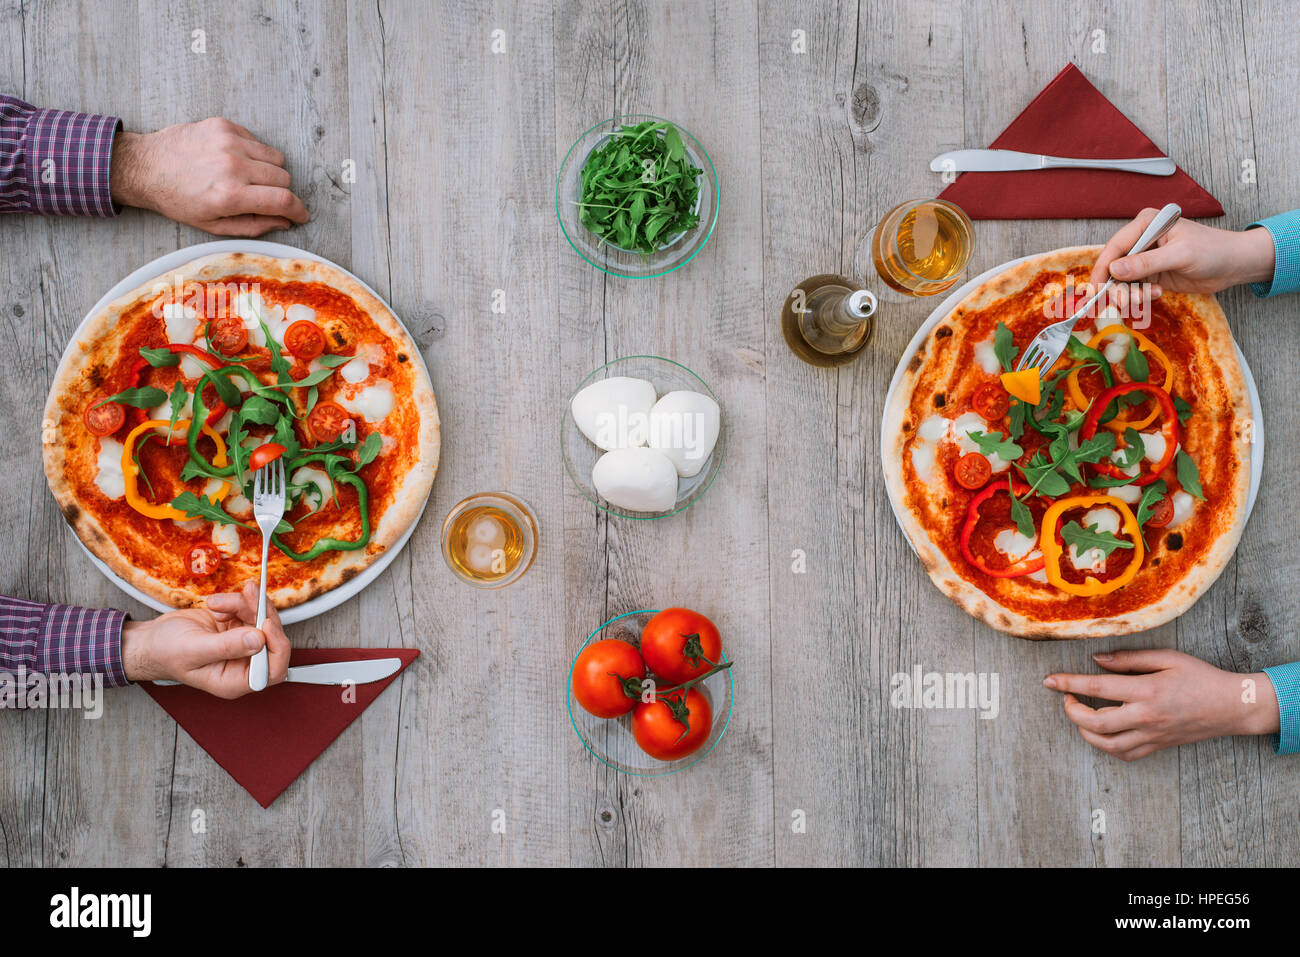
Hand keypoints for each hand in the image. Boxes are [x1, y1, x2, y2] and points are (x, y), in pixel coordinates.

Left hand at [110, 117, 309, 235]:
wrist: (147, 167)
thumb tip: (284, 221)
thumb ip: (254, 226)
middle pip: (284, 178)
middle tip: (264, 197)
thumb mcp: (214, 225)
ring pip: (276, 158)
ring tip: (250, 178)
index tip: (301, 214)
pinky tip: (235, 161)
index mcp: (230, 195)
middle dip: (280, 192)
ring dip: (270, 171)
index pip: (284, 200)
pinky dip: (254, 153)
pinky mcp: (223, 125)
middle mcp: (232, 166)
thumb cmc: (178, 199)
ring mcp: (228, 142)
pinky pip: (257, 141)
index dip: (299, 210)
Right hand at [121, 581, 290, 697]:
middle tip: (248, 594)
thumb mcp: (193, 650)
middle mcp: (243, 664)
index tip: (265, 623)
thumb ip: (226, 647)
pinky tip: (215, 605)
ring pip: (261, 619)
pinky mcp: (238, 626)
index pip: (273, 670)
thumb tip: (258, 640)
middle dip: (261, 614)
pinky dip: (235, 602)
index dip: (277, 646)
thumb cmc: (166, 652)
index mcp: (235, 681)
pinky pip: (249, 609)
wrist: (152, 639)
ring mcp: (242, 644)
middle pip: (272, 638)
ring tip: (216, 603)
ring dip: (243, 604)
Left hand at [1044, 649, 1278, 761]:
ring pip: (1107, 744)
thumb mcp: (1167, 657)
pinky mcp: (1158, 746)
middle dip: (1071, 711)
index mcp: (1147, 690)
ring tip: (1080, 715)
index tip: (1049, 680)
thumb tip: (1097, 660)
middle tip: (1066, 698)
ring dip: (1085, 731)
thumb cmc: (1200, 677)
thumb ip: (1130, 658)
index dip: (1068, 683)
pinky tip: (1102, 732)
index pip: (1097, 687)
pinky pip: (1125, 754)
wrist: (1232, 706)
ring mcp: (1152, 735)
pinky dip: (1106, 746)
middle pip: (1095, 722)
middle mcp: (1146, 716)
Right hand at [1089, 207, 1275, 295]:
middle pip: (1114, 265)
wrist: (1234, 264)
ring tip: (1150, 296)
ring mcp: (1145, 257)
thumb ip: (1146, 263)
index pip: (1115, 247)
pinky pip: (1134, 288)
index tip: (1096, 289)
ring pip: (1122, 280)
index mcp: (1146, 224)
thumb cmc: (1212, 251)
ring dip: (1131, 293)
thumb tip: (1114, 270)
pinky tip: (1158, 293)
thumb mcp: (1179, 256)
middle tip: (1127, 300)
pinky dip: (1141, 295)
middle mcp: (1142, 239)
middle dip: (1118, 286)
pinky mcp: (1151, 273)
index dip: (1103, 268)